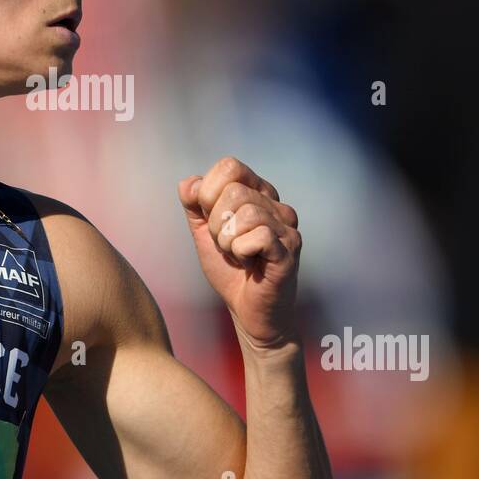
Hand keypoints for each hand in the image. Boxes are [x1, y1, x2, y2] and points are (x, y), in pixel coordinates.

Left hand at [178, 157, 301, 352]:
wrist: (247, 312)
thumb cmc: (230, 270)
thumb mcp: (204, 232)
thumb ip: (194, 205)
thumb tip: (189, 183)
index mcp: (258, 193)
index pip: (230, 166)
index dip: (209, 192)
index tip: (212, 220)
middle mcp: (276, 204)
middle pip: (234, 191)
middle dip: (216, 224)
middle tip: (226, 245)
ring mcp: (287, 226)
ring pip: (244, 214)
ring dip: (228, 242)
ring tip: (238, 256)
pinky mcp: (289, 250)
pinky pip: (256, 237)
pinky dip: (241, 253)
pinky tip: (249, 264)